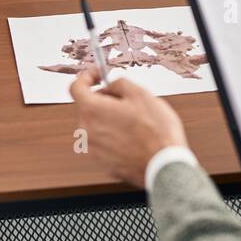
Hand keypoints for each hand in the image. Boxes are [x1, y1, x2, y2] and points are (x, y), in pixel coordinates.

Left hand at [69, 67, 187, 187]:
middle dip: (102, 99)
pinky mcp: (102, 162)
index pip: (76, 87)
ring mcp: (93, 149)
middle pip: (86, 107)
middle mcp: (87, 131)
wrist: (164, 167)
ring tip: (133, 120)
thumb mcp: (141, 94)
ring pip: (95, 125)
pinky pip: (102, 142)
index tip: (97, 74)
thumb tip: (111, 86)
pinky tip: (132, 136)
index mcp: (92, 110)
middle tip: (124, 99)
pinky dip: (112, 135)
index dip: (86, 77)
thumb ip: (119, 83)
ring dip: (108, 118)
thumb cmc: (156, 133)